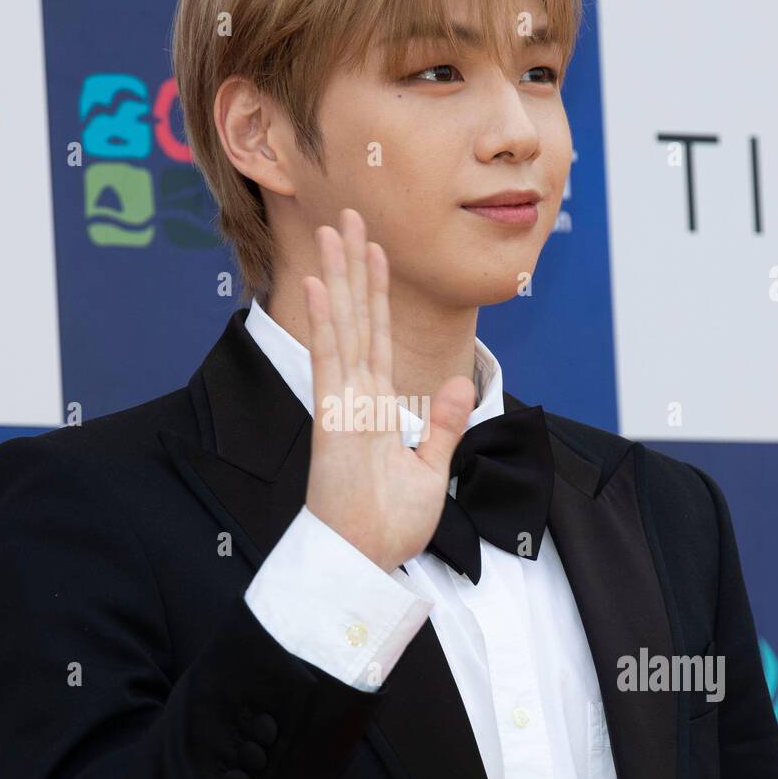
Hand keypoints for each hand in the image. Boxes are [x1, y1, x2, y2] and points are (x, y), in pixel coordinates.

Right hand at [302, 208, 475, 572]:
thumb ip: (443, 427)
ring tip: (335, 229)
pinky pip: (329, 361)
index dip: (376, 291)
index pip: (377, 335)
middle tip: (349, 216)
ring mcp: (342, 402)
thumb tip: (458, 386)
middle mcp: (355, 395)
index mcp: (376, 405)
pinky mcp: (333, 418)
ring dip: (338, 276)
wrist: (364, 563)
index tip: (375, 250)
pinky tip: (319, 284)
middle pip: (357, 317)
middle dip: (354, 265)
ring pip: (342, 325)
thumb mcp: (430, 470)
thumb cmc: (387, 527)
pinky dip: (325, 322)